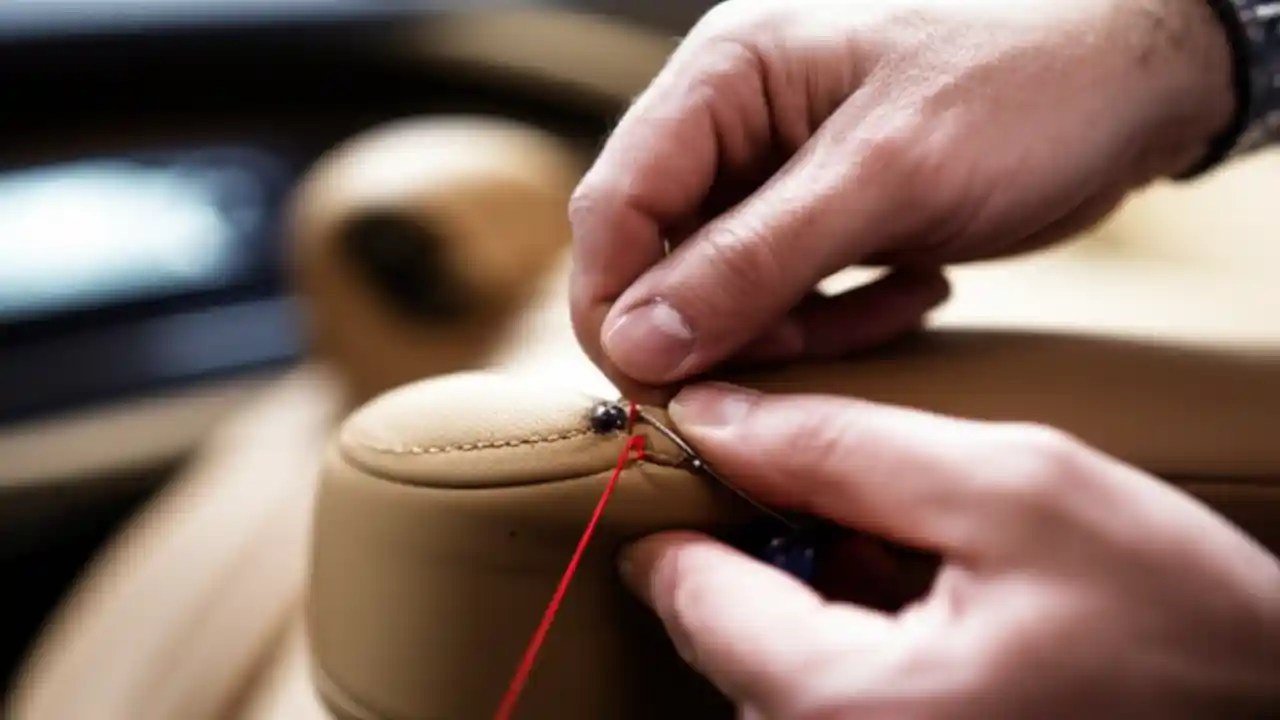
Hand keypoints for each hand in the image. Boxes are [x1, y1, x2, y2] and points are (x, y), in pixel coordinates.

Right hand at [571, 0, 1234, 392]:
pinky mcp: (825, 215)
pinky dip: (839, 317)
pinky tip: (915, 287)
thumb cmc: (1023, 88)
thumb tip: (637, 343)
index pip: (617, 203)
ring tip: (891, 301)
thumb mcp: (886, 176)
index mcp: (725, 76)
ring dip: (790, 328)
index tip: (656, 386)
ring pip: (725, 288)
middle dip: (715, 326)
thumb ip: (753, 261)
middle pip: (660, 253)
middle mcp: (735, 122)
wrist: (1136, 82)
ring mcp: (779, 172)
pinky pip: (788, 294)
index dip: (618, 302)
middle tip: (790, 363)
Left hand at [620, 384, 1279, 718]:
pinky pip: (822, 699)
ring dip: (812, 592)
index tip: (715, 447)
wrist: (1270, 715)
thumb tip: (710, 418)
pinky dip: (850, 638)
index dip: (690, 499)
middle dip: (766, 544)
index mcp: (843, 707)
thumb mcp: (1011, 489)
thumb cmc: (1173, 621)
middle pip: (720, 629)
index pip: (685, 587)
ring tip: (917, 557)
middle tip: (865, 501)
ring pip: (768, 664)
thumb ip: (840, 448)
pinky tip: (927, 606)